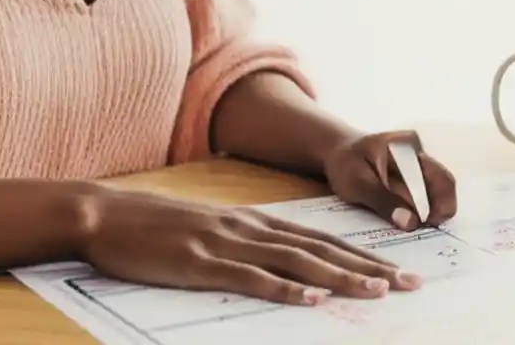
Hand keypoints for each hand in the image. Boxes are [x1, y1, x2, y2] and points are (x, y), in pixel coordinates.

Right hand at [77, 186, 420, 304]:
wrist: (105, 214)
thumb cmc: (155, 226)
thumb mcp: (210, 228)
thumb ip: (245, 242)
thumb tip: (282, 264)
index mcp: (255, 220)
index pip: (322, 238)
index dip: (363, 254)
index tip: (398, 269)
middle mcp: (250, 228)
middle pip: (322, 249)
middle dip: (370, 267)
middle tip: (410, 283)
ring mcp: (228, 243)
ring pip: (298, 262)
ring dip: (342, 277)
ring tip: (379, 291)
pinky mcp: (202, 263)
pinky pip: (252, 278)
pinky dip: (286, 289)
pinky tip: (312, 299)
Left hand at [323, 131, 457, 230]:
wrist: (337, 153)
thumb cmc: (344, 164)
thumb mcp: (356, 183)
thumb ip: (383, 201)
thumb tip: (412, 223)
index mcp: (408, 147)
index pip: (439, 178)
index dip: (441, 205)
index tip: (428, 226)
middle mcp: (421, 153)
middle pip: (443, 186)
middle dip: (436, 212)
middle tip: (421, 233)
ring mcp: (419, 165)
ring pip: (437, 193)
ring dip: (428, 214)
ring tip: (413, 230)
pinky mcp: (414, 177)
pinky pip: (425, 196)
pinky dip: (419, 212)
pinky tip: (407, 222)